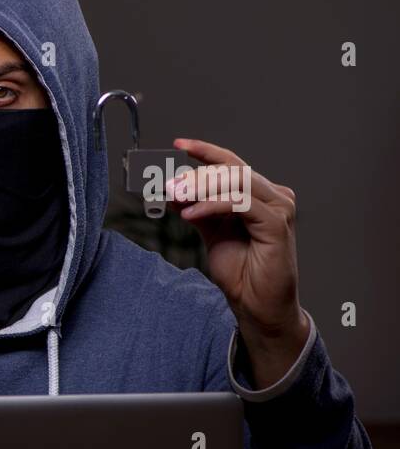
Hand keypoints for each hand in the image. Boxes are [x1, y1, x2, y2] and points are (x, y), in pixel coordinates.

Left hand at [168, 138, 309, 388]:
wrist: (256, 304)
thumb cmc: (241, 271)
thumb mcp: (211, 233)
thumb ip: (197, 208)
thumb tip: (174, 188)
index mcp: (260, 195)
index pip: (232, 164)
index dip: (206, 152)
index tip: (179, 144)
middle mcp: (275, 196)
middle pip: (233, 170)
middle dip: (196, 174)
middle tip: (168, 184)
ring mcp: (280, 209)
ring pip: (237, 182)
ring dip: (201, 187)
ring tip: (175, 196)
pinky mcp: (277, 225)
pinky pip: (240, 204)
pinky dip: (211, 205)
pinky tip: (190, 214)